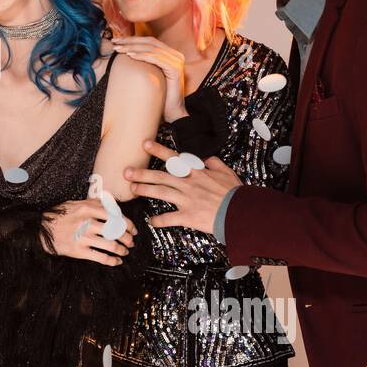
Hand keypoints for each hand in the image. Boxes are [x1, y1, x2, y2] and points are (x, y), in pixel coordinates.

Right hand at [41, 198, 137, 265]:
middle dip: (128, 238)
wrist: (40, 230)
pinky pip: (100, 257)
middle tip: (131, 242)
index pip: (116, 216)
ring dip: (122, 250)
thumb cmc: (58, 217)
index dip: (128, 224)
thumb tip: (110, 204)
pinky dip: (112, 261)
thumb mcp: (74, 203)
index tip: (132, 229)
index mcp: (87, 209)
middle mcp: (87, 222)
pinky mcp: (78, 251)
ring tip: (124, 252)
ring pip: (111, 245)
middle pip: (116, 231)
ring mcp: (83, 237)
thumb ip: (93, 202)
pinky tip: (116, 261)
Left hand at [110, 36, 187, 120]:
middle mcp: (176, 55)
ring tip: (120, 49)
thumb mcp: (150, 76)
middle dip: (130, 41)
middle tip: (115, 42)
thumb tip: (125, 54)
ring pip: (152, 48)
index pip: (149, 41)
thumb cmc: (159, 96)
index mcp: (170, 54)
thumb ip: (144, 64)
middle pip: (150, 42)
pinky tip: (130, 56)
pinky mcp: (175, 69)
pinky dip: (143, 56)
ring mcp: (177, 61)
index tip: (117, 41)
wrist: (173, 113)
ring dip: (133, 47)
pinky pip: (157, 59)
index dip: (132, 39)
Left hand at [125, 140, 241, 232]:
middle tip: (127, 171)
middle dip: (142, 173)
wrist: (240, 212)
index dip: (158, 151)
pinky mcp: (188, 216)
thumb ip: (215, 164)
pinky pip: (169, 218)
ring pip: (160, 193)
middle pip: (161, 176)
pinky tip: (150, 221)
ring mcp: (187, 200)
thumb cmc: (235, 194)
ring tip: (132, 189)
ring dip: (144, 190)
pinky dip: (158, 221)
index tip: (145, 144)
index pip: (174, 159)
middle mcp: (189, 184)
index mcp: (197, 173)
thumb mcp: (227, 173)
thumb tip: (207, 158)